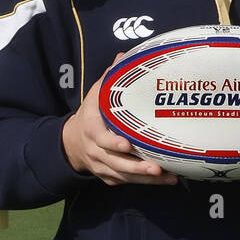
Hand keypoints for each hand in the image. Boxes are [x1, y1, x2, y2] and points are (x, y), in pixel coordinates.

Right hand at [62, 55, 178, 186]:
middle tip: (157, 168)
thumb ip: (109, 78)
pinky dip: (146, 183)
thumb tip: (124, 56)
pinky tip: (167, 180)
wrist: (71, 144)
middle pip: (116, 163)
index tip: (127, 145)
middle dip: (137, 167)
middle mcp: (96, 151)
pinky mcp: (109, 177)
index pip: (101, 138)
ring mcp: (102, 166)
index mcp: (91, 129)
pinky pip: (127, 182)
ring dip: (146, 179)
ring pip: (125, 176)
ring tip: (169, 177)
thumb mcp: (94, 94)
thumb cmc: (89, 115)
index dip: (113, 143)